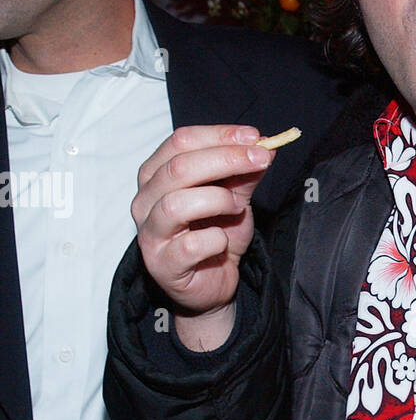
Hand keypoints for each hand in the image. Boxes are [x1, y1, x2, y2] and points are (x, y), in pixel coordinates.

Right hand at [131, 125, 274, 343]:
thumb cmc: (216, 235)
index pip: (181, 141)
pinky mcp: (162, 264)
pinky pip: (189, 245)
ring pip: (176, 204)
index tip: (255, 137)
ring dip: (217, 199)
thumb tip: (265, 146)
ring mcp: (150, 233)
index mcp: (157, 175)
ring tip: (238, 207)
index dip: (220, 135)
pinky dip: (215, 240)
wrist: (214, 284)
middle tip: (261, 159)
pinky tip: (223, 242)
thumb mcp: (234, 197)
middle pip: (178, 168)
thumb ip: (244, 173)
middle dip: (226, 158)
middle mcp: (145, 200)